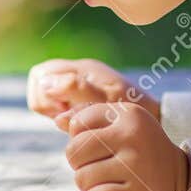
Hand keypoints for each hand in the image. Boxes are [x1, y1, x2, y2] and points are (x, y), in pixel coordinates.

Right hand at [27, 58, 159, 119]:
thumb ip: (78, 91)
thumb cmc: (131, 109)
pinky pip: (56, 103)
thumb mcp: (107, 100)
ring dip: (52, 109)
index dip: (44, 95)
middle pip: (39, 82)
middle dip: (45, 102)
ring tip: (72, 119)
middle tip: (65, 115)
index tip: (63, 109)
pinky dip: (59, 113)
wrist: (151, 118)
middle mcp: (77, 72)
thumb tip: (47, 85)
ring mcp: (77, 84)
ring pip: (45, 93)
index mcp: (82, 68)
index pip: (41, 74)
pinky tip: (75, 122)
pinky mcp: (79, 96)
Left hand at [58, 101, 190, 190]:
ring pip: (81, 178)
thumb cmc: (142, 155)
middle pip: (74, 151)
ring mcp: (136, 166)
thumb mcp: (123, 127)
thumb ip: (90, 117)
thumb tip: (57, 119)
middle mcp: (133, 135)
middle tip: (102, 169)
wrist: (182, 187)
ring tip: (111, 183)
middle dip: (80, 165)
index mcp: (128, 113)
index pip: (78, 123)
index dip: (80, 140)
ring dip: (90, 186)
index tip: (101, 149)